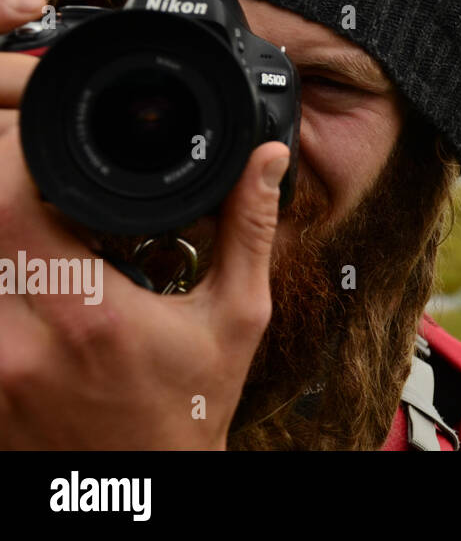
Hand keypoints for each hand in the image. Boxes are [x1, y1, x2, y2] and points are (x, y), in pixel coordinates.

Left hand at [0, 0, 289, 448]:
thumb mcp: (236, 316)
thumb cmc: (191, 409)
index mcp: (91, 315)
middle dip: (1, 175)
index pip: (14, 206)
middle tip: (38, 159)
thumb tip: (266, 160)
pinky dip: (0, 262)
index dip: (16, 156)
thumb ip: (248, 229)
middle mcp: (21, 340)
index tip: (48, 137)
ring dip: (0, 221)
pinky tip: (37, 259)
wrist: (147, 490)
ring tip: (41, 209)